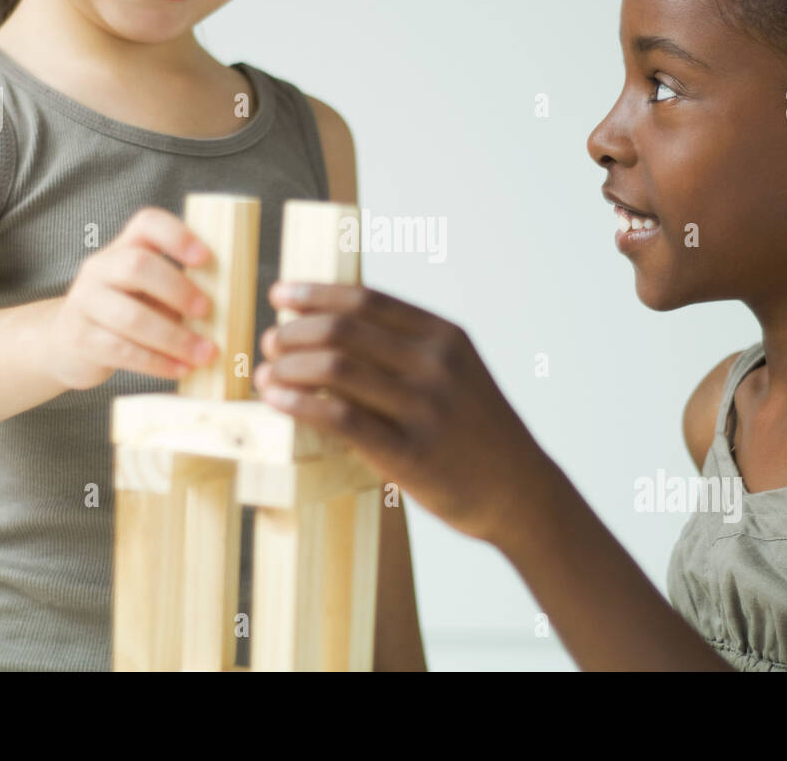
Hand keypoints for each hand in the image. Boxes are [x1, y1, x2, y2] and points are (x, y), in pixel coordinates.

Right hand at [42, 206, 219, 390]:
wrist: (66, 342)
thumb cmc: (124, 313)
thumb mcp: (146, 291)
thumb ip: (177, 290)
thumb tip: (230, 307)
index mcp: (124, 248)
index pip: (147, 223)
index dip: (177, 235)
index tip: (205, 257)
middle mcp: (100, 268)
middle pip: (136, 265)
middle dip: (177, 288)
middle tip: (207, 310)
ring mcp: (85, 302)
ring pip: (129, 316)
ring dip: (174, 337)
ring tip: (204, 353)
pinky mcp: (80, 338)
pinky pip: (121, 350)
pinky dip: (156, 363)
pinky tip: (181, 370)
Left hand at [253, 282, 552, 544]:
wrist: (520, 493)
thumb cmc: (476, 433)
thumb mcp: (456, 373)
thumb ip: (406, 351)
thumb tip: (328, 329)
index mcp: (445, 336)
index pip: (366, 299)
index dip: (315, 292)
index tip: (280, 293)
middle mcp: (436, 365)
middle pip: (344, 329)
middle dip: (295, 330)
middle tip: (271, 340)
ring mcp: (425, 408)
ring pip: (335, 367)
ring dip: (289, 366)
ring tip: (266, 372)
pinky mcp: (410, 453)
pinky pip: (340, 417)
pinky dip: (299, 403)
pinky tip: (276, 400)